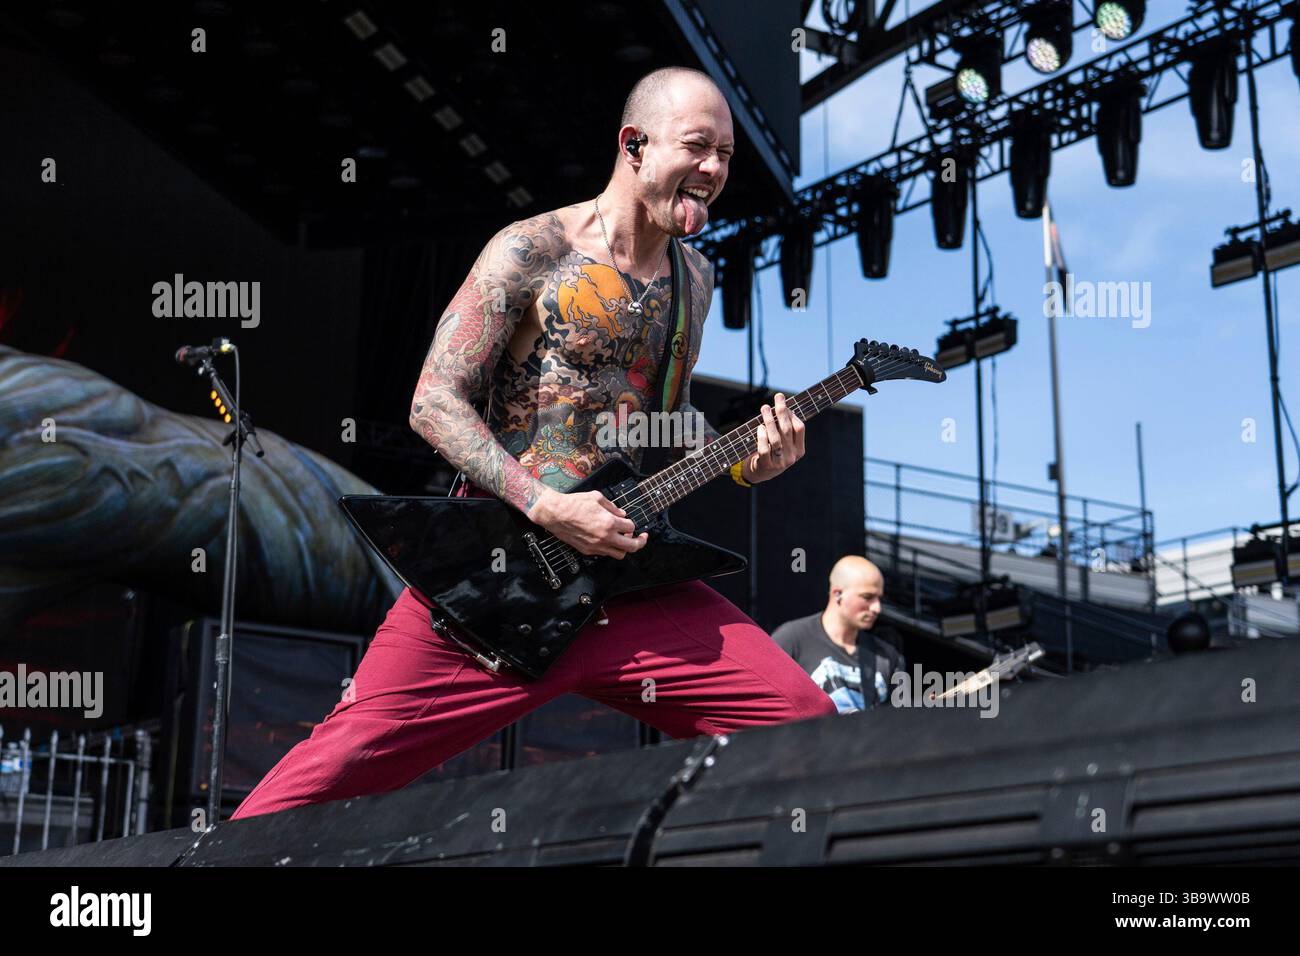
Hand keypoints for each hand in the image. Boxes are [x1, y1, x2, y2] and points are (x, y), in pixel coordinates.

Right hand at [526, 488, 648, 558]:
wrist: (555, 513)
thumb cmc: (573, 504)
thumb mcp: (597, 497)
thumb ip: (612, 507)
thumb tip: (621, 514)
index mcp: (609, 522)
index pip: (630, 527)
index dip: (631, 523)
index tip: (628, 521)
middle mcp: (604, 537)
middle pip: (631, 546)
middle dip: (640, 542)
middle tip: (642, 537)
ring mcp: (596, 546)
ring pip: (619, 554)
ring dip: (625, 547)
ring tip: (624, 540)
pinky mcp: (587, 550)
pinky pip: (605, 554)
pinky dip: (610, 548)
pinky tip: (608, 540)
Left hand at [743, 392, 804, 483]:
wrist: (759, 473)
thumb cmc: (771, 451)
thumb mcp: (782, 443)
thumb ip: (783, 428)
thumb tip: (781, 403)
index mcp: (799, 450)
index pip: (800, 428)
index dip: (792, 414)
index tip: (784, 403)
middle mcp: (791, 457)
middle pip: (787, 430)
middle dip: (782, 412)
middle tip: (777, 397)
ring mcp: (779, 463)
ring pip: (775, 439)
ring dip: (770, 421)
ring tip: (765, 408)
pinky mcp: (766, 466)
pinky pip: (764, 449)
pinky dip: (761, 437)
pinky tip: (759, 427)